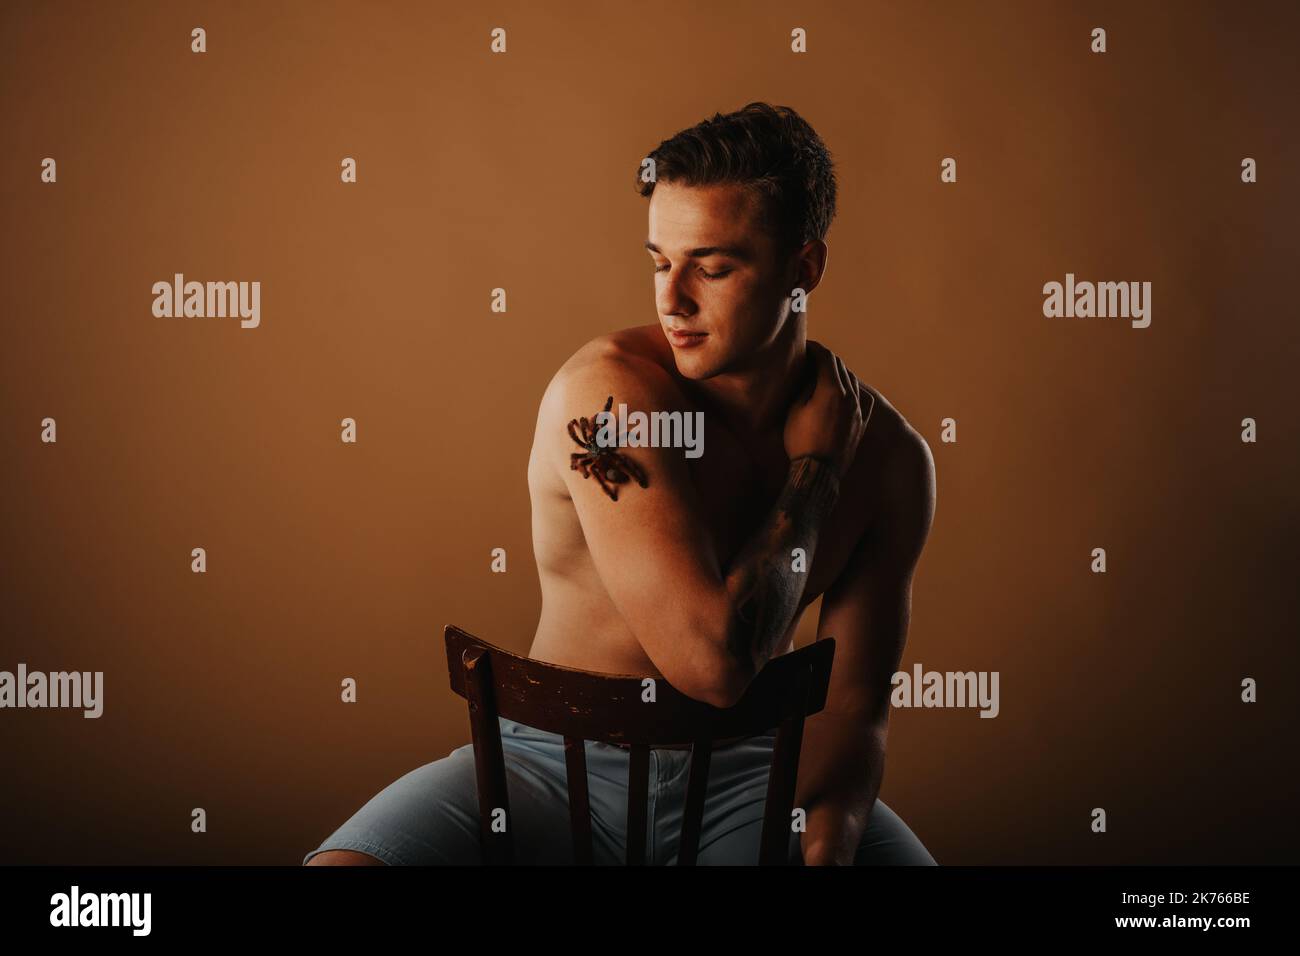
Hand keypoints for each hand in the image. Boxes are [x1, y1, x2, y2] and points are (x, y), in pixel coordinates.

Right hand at [783, 340, 868, 479]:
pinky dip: (853, 389)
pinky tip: (847, 391)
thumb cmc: (801, 441)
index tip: (805, 345)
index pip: (826, 358)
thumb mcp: (795, 410)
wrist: (819, 472)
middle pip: (840, 366)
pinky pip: (863, 398)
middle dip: (825, 358)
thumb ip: (804, 386)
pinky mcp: (862, 423)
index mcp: (833, 390)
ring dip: (838, 372)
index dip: (815, 348)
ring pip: (852, 380)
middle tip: (811, 356)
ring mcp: (859, 410)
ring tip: (824, 372)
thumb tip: (809, 372)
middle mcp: (851, 396)